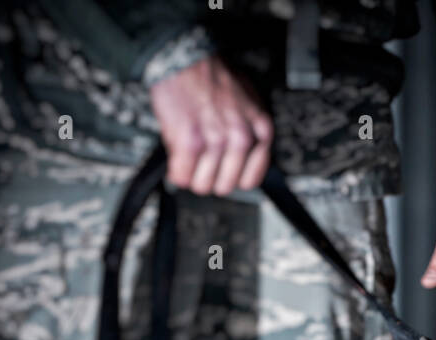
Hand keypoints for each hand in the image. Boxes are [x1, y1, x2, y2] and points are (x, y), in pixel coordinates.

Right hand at [150, 57, 273, 196]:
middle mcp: (241, 138)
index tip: (222, 170)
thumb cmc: (211, 75)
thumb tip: (245, 162)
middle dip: (210, 175)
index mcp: (259, 130)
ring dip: (192, 172)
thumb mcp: (247, 102)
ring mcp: (217, 142)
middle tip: (202, 159)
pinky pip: (182, 177)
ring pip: (202, 185)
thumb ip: (250, 132)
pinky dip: (176, 169)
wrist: (183, 57)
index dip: (231, 176)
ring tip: (190, 151)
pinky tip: (178, 153)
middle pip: (224, 186)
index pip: (249, 180)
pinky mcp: (191, 143)